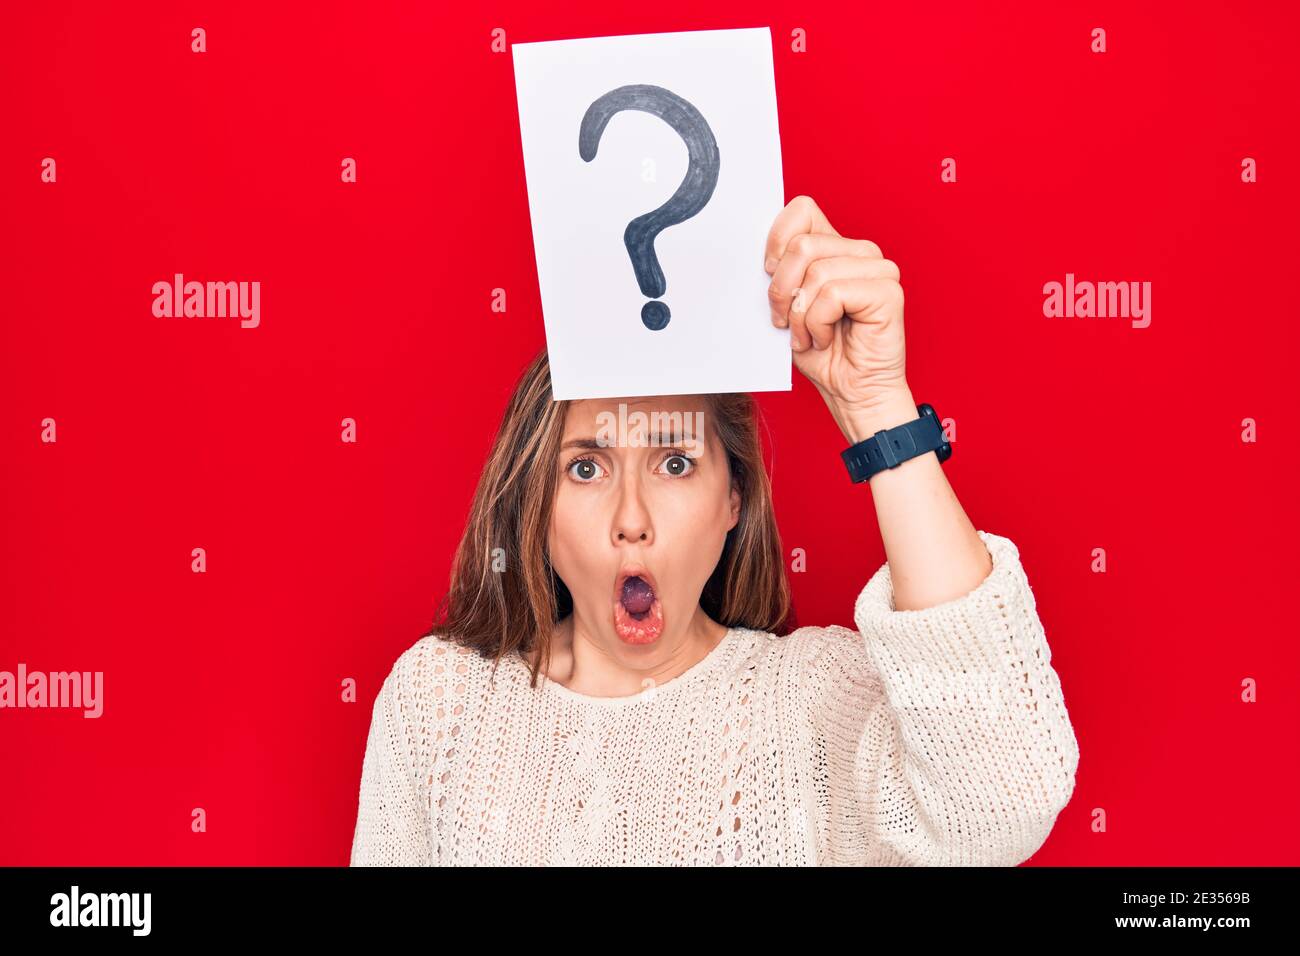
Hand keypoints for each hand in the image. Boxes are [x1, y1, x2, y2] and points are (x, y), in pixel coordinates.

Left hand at [765, 195, 915, 442]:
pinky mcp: (888, 291)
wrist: (851, 393)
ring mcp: (878, 269)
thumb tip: (759, 256)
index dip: (777, 240)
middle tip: (786, 321)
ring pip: (816, 271)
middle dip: (781, 290)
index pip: (801, 210)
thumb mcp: (787, 306)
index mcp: (835, 248)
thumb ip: (779, 273)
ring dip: (800, 315)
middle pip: (802, 244)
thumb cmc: (821, 354)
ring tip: (808, 336)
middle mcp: (859, 252)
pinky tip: (826, 339)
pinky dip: (818, 324)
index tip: (769, 273)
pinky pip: (833, 294)